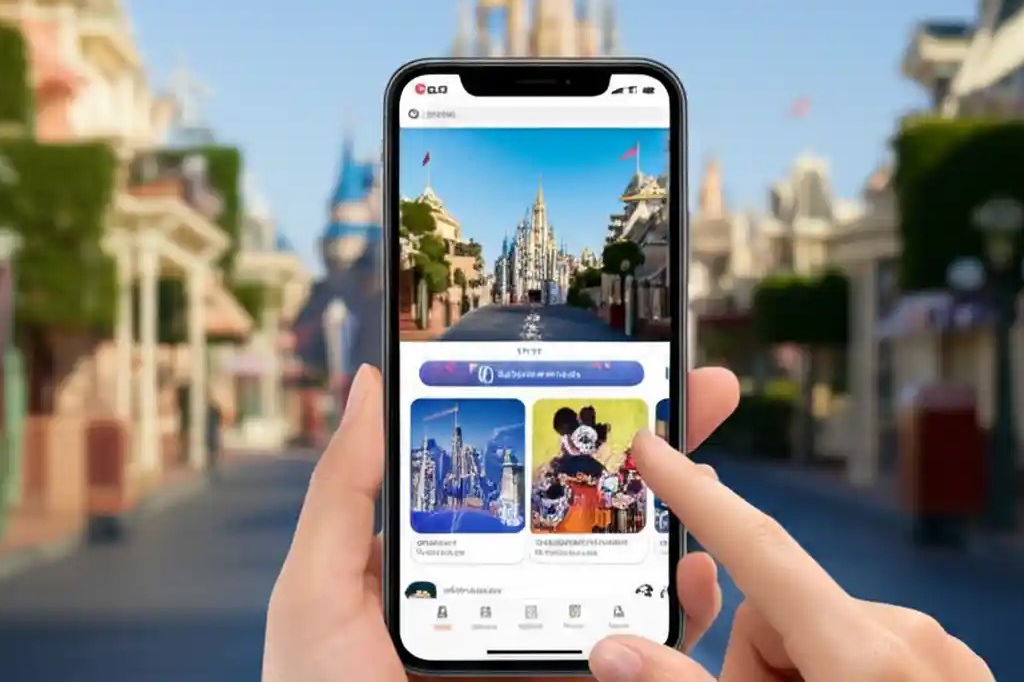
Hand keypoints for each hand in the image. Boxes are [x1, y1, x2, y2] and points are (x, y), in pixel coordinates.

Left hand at [263, 364, 741, 681]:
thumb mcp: (321, 587)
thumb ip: (348, 489)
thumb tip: (375, 382)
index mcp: (455, 558)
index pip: (521, 475)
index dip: (571, 422)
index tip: (618, 370)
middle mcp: (512, 595)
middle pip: (593, 512)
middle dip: (656, 452)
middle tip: (703, 395)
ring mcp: (551, 645)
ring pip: (632, 576)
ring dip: (679, 523)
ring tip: (701, 482)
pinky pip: (643, 655)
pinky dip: (680, 615)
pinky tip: (690, 579)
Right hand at [586, 432, 993, 681]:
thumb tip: (614, 652)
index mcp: (861, 652)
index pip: (757, 546)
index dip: (696, 496)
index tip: (658, 449)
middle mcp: (908, 638)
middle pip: (781, 612)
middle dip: (753, 664)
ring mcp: (940, 657)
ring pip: (823, 635)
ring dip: (797, 679)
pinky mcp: (955, 675)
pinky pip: (869, 653)